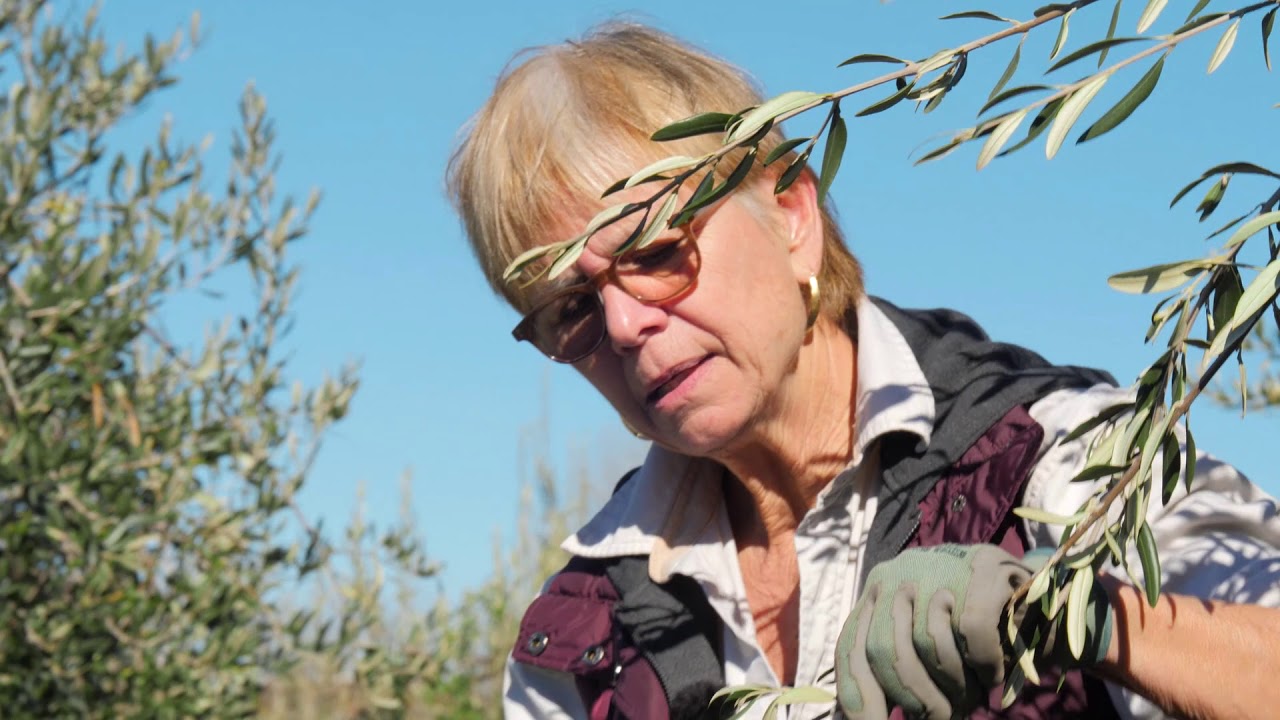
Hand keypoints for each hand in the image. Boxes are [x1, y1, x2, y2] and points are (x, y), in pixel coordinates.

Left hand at [834, 544, 1109, 719]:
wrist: (1034, 587)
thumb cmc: (971, 626)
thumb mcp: (923, 644)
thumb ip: (894, 668)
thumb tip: (857, 717)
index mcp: (878, 590)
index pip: (852, 646)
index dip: (858, 694)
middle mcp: (900, 572)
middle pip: (886, 651)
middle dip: (913, 697)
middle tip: (940, 719)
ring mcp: (940, 567)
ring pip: (928, 646)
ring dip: (953, 685)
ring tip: (969, 698)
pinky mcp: (983, 572)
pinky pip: (972, 633)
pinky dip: (984, 664)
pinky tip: (992, 674)